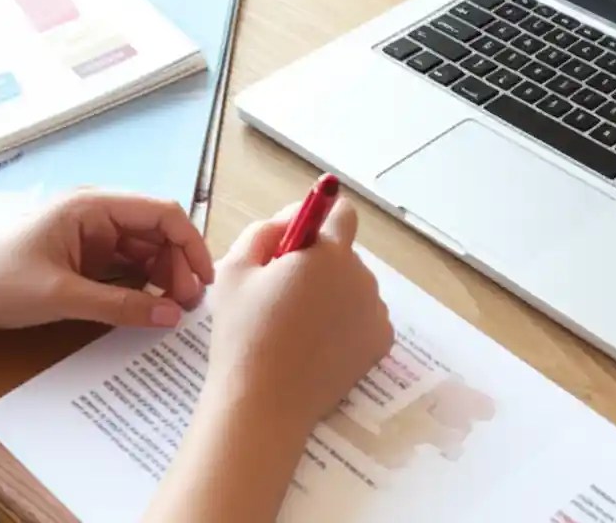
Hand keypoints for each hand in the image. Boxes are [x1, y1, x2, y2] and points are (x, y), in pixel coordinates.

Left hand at [0, 191, 213, 329]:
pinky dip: (145, 284)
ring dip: (165, 276)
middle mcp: (98, 213)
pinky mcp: (87, 257)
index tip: (203, 280)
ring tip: (172, 309)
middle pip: (159, 232)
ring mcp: (93, 235)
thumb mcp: (61, 296)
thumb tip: (170, 316)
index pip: (162, 213)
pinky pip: (129, 265)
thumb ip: (120, 305)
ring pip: (148, 250)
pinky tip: (151, 306)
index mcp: (92, 206)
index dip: (190, 244)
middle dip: (179, 265)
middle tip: (186, 305)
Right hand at [207, 197, 393, 423]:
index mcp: (328, 253)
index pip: (342, 212)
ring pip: (354, 287)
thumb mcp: (234, 270)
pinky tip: (317, 345)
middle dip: (319, 265)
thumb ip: (264, 230)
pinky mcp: (381, 342)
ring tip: (296, 327)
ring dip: (333, 294)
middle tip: (283, 294)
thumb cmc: (243, 333)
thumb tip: (290, 219)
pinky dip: (346, 324)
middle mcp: (361, 276)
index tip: (298, 238)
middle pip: (344, 255)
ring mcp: (375, 311)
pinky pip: (364, 317)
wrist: (265, 402)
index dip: (320, 219)